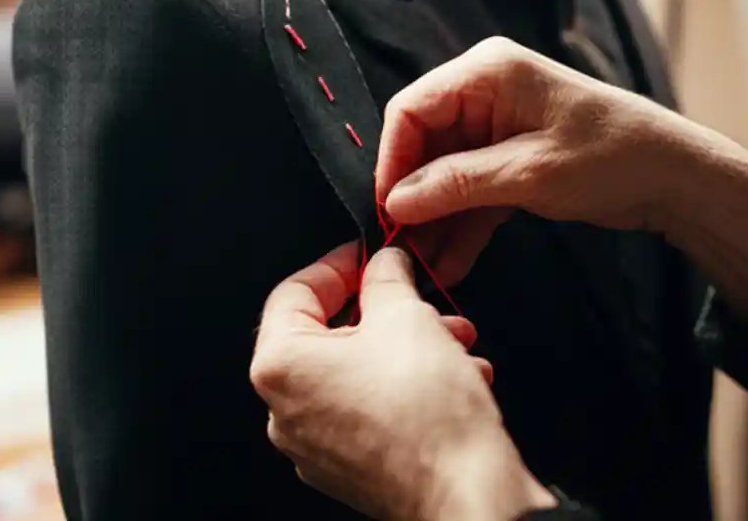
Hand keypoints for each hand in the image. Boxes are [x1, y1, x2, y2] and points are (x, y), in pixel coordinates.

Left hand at [251, 243, 554, 520]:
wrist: (466, 492)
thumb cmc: (428, 416)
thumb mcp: (406, 315)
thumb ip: (386, 276)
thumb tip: (383, 264)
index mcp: (281, 366)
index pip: (294, 292)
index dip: (338, 264)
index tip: (369, 255)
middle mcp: (286, 411)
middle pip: (329, 335)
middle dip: (386, 311)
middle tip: (419, 298)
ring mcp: (314, 445)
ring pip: (357, 372)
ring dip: (406, 347)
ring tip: (453, 340)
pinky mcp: (348, 468)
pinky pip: (370, 408)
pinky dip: (406, 386)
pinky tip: (454, 376)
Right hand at [376, 37, 747, 318]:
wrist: (675, 178)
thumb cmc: (612, 156)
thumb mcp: (529, 173)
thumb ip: (456, 184)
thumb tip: (394, 202)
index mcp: (487, 73)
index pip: (412, 110)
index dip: (391, 160)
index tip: (386, 209)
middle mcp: (485, 93)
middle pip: (423, 145)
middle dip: (412, 197)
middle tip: (399, 247)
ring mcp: (495, 127)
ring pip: (444, 174)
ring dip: (435, 220)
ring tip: (423, 267)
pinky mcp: (508, 160)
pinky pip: (470, 191)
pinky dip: (462, 224)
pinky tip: (450, 263)